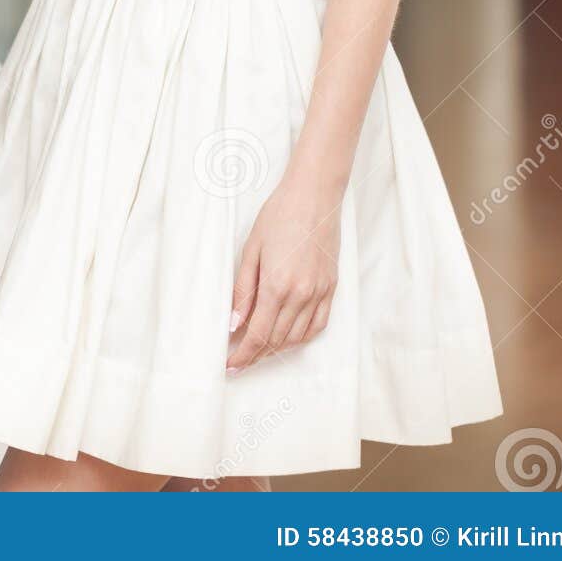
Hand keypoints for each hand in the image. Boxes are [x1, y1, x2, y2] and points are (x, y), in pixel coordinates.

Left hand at [225, 173, 340, 371]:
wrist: (314, 196)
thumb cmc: (279, 215)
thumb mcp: (251, 249)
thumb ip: (243, 290)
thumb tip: (235, 324)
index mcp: (277, 285)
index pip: (257, 334)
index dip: (243, 355)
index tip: (231, 365)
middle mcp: (301, 295)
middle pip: (276, 340)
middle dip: (255, 354)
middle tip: (239, 359)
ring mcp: (319, 293)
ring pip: (296, 337)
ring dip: (276, 349)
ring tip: (258, 350)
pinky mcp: (331, 288)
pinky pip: (317, 325)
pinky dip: (301, 338)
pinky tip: (288, 338)